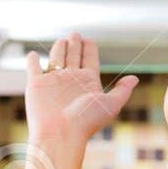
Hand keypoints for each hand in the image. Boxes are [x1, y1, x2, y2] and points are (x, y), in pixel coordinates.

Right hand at [25, 34, 139, 145]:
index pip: (89, 59)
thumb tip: (135, 79)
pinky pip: (33, 68)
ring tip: (62, 40)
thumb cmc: (86, 122)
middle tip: (75, 35)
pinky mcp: (36, 84)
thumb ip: (122, 90)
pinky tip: (33, 55)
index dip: (90, 49)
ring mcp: (53, 81)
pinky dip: (32, 60)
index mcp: (88, 81)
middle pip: (73, 56)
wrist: (60, 133)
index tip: (90, 40)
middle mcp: (71, 79)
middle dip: (75, 44)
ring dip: (59, 48)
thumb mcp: (111, 104)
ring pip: (56, 58)